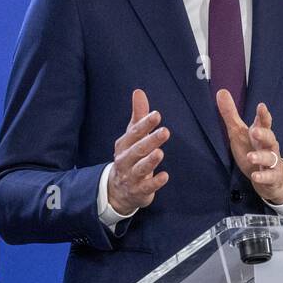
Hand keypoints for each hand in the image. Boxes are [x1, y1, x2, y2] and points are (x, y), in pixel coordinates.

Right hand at [107, 89, 169, 214]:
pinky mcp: (138, 191)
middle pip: (137, 150)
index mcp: (123, 145)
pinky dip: (154, 182)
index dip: (145, 124)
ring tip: (160, 152)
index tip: (156, 115)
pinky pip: (146, 187)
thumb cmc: (129, 158)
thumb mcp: (132, 137)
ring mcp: (130, 176)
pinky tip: (165, 176)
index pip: (134, 133)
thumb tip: (139, 92)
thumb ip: (138, 116)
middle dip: (150, 141)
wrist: (117, 190)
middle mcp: (124, 160)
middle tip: (165, 132)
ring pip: (139, 168)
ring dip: (149, 161)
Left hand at [215, 90, 282, 204]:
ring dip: (261, 157)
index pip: (264, 122)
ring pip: (270, 157)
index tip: (261, 106)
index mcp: (260, 134)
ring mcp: (272, 162)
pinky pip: (270, 176)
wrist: (272, 178)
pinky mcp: (272, 177)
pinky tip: (255, 176)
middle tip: (254, 131)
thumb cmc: (253, 149)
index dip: (263, 114)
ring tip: (251, 157)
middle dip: (263, 134)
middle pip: (269, 138)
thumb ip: (230, 114)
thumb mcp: (238, 132)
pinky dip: (263, 176)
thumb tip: (221, 91)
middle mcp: (268, 146)